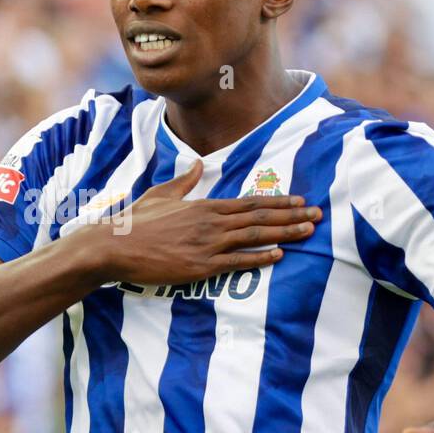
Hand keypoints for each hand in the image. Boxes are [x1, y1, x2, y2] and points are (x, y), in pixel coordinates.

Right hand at [83, 158, 321, 285]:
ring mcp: (208, 244)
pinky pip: (238, 262)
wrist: (115, 245)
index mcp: (204, 205)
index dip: (278, 202)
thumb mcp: (161, 194)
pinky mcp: (201, 266)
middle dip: (292, 216)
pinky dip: (260, 258)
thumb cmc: (135, 221)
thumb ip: (184, 181)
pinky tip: (279, 255)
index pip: (250, 202)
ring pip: (255, 236)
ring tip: (309, 232)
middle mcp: (211, 222)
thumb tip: (198, 166)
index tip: (300, 201)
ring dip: (285, 233)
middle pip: (260, 217)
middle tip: (318, 215)